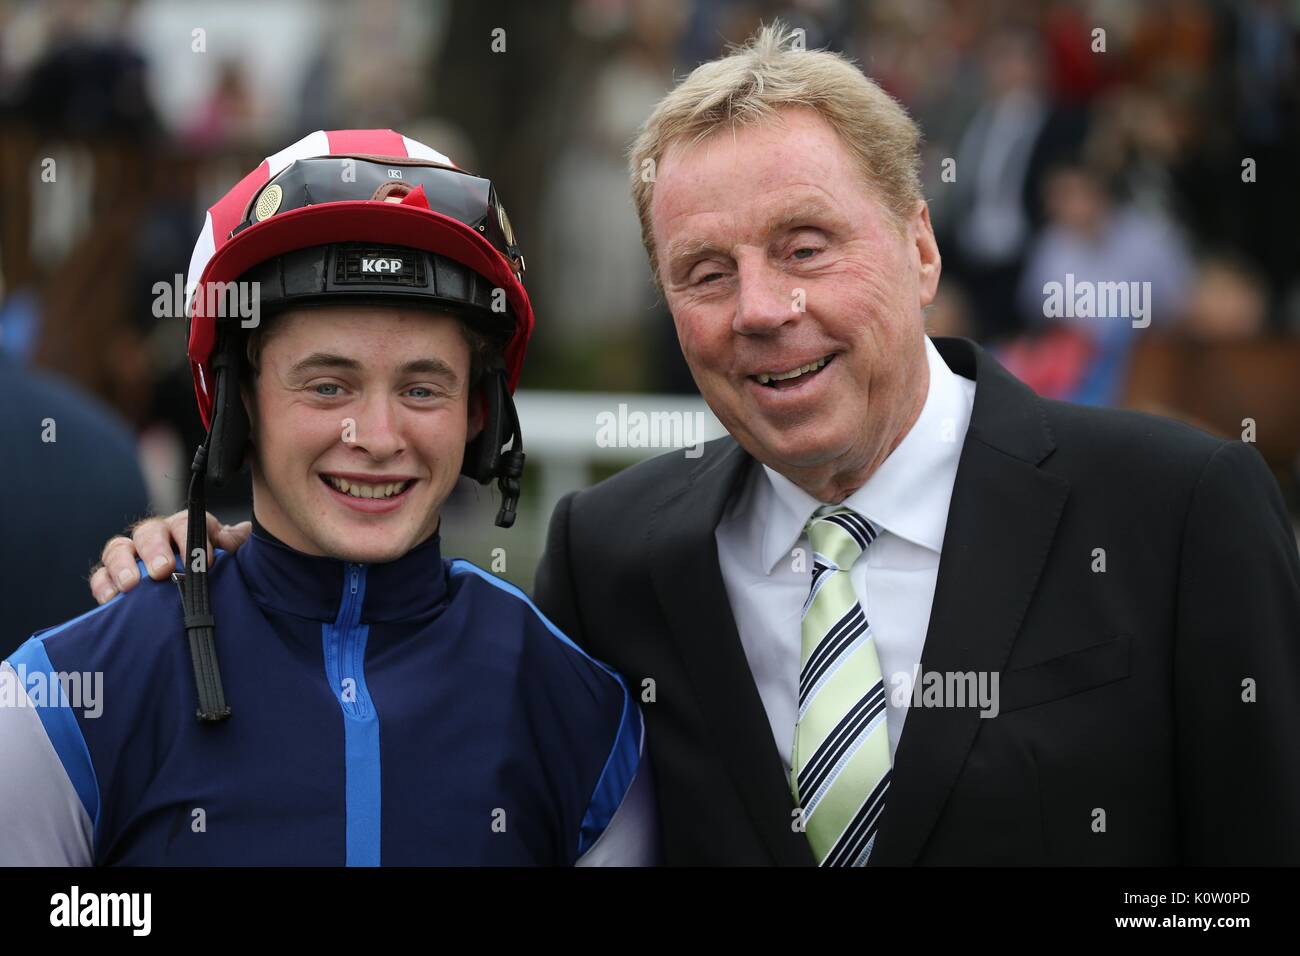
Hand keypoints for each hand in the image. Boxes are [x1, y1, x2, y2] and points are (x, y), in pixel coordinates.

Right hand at [89, 512, 251, 603]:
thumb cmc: (215, 573)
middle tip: (163, 570)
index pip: (184, 523)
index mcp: (184, 529)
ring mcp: (131, 557)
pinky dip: (103, 585)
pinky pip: (100, 577)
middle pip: (149, 532)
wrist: (199, 601)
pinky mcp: (113, 580)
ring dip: (123, 565)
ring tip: (131, 585)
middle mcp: (155, 538)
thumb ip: (233, 544)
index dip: (191, 538)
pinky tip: (111, 598)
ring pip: (118, 549)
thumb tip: (241, 532)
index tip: (204, 562)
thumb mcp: (230, 558)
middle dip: (155, 549)